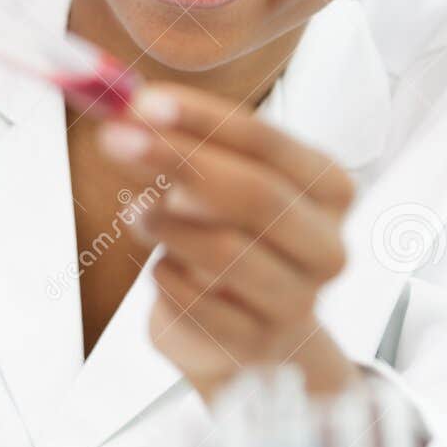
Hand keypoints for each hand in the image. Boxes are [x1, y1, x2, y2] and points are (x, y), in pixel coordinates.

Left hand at [99, 82, 360, 400]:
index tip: (143, 103)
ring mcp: (299, 300)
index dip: (203, 120)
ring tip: (136, 214)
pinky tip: (161, 267)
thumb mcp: (210, 181)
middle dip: (178, 161)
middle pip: (255, 193)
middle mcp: (326, 245)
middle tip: (117, 140)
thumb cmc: (228, 236)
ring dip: (166, 224)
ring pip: (225, 250)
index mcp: (329, 189)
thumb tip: (126, 112)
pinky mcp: (257, 342)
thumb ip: (176, 143)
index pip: (268, 142)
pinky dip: (165, 277)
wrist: (241, 330)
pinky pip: (197, 300)